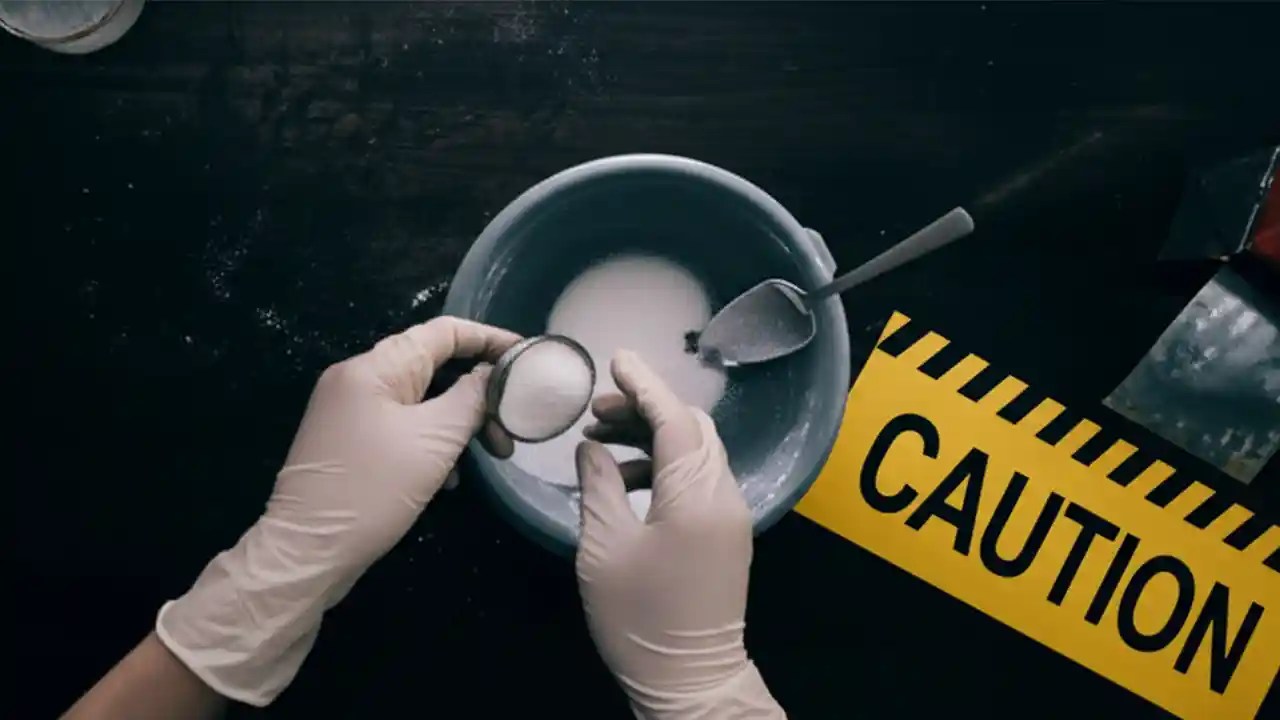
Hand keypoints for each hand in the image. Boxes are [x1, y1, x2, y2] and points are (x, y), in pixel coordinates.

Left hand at [156, 317, 519, 704]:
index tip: (529, 357)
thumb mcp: (435, 441)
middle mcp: (359, 380)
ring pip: (422, 402)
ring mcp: (351, 413)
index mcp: (375, 367)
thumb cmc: (372, 489)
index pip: (444, 332)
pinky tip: (451, 479)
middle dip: (479, 395)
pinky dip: (434, 444)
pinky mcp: (350, 444)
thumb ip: (471, 398)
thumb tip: (491, 374)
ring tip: (493, 456)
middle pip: (435, 368)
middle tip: (512, 428)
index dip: (490, 339)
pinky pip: (404, 428)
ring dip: (461, 424)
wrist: (307, 552)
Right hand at [576, 351, 784, 718]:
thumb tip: (591, 448)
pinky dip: (666, 467)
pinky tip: (626, 484)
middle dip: (645, 410)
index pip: (674, 418)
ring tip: (601, 449)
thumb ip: (597, 486)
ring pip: (697, 453)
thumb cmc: (639, 617)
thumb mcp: (603, 548)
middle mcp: (724, 495)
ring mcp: (731, 515)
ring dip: (653, 439)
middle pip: (691, 429)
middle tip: (596, 414)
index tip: (617, 359)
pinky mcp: (727, 535)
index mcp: (694, 495)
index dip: (644, 384)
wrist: (690, 680)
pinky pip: (701, 480)